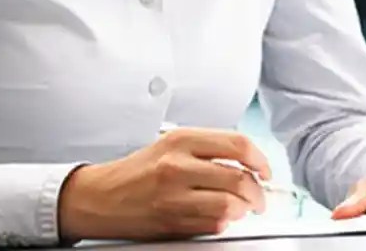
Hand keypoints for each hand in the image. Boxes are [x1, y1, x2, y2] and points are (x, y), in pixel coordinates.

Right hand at [58, 127, 271, 240]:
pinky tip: (220, 217)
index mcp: (181, 141)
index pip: (238, 145)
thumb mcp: (172, 144)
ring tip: (242, 208)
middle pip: (239, 178)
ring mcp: (174, 196)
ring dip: (243, 209)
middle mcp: (178, 166)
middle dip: (258, 192)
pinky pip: (212, 225)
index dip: (261, 159)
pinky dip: (224, 222)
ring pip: (229, 205)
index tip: (266, 170)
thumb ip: (209, 149)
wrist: (100, 197)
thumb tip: (248, 161)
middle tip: (260, 197)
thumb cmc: (137, 171)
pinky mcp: (170, 221)